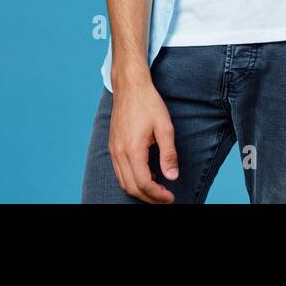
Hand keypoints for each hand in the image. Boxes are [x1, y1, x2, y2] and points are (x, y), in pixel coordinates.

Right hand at [107, 75, 178, 202]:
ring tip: (158, 190)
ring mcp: (113, 150)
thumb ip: (168, 154)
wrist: (130, 87)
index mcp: (132, 150)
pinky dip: (132, 179)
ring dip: (140, 190)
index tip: (170, 197)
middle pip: (132, 188)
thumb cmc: (148, 104)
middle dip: (149, 198)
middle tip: (165, 199)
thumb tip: (172, 177)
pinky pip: (120, 172)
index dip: (158, 195)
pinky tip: (147, 174)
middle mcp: (119, 153)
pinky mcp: (112, 147)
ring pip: (124, 182)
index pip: (144, 183)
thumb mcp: (165, 127)